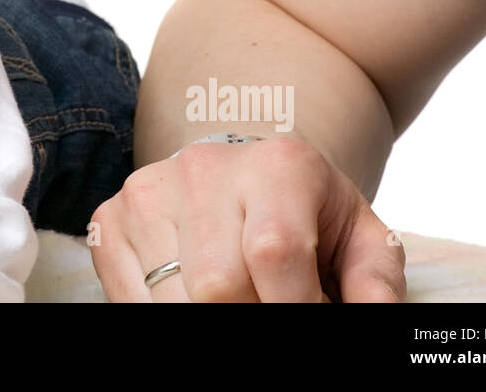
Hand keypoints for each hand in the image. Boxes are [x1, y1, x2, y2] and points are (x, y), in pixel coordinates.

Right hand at [89, 135, 405, 301]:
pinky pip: (127, 299)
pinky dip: (164, 314)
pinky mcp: (110, 218)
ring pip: (170, 299)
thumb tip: (370, 318)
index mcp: (277, 166)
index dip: (293, 308)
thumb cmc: (309, 214)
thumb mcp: (361, 239)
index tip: (312, 317)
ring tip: (242, 302)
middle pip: (216, 285)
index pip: (275, 253)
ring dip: (207, 319)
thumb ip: (375, 284)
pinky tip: (196, 301)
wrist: (250, 171)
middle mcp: (203, 168)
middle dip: (249, 318)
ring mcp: (148, 191)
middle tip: (270, 309)